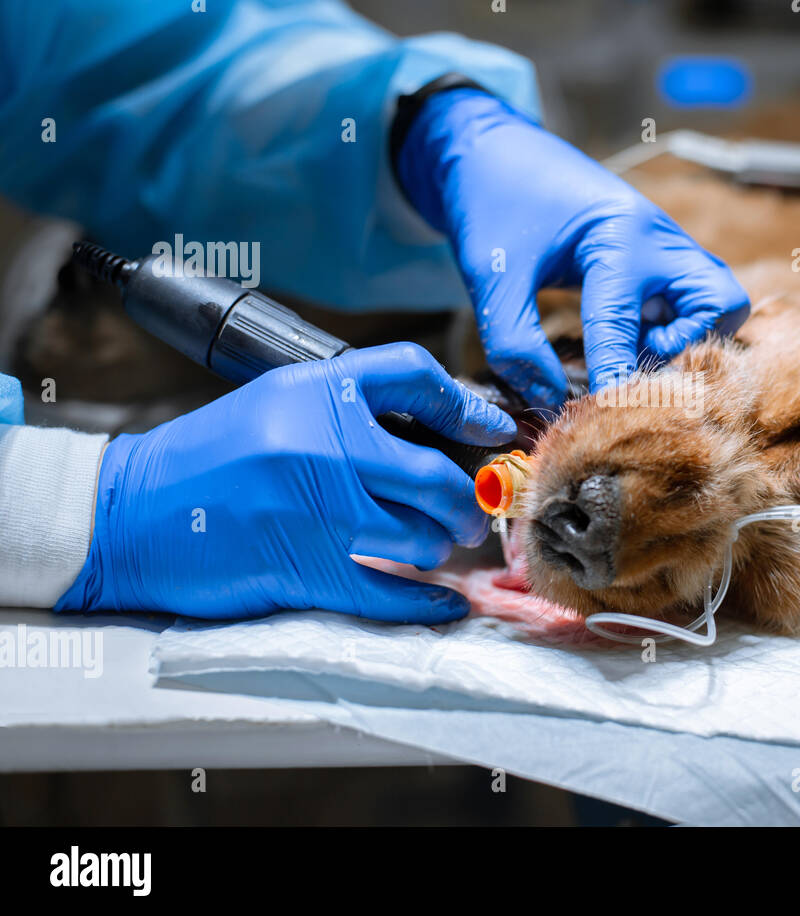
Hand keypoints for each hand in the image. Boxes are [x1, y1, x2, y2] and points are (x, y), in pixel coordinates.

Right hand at [57, 344, 514, 623]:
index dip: (464, 402)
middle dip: (465, 502)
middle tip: (469, 513)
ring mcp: (317, 511)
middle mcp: (323, 446)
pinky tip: (444, 602)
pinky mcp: (304, 569)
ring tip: (435, 546)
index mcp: (316, 393)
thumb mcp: (277, 402)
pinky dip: (426, 603)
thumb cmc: (210, 457)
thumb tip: (437, 425)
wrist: (130, 511)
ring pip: (420, 537)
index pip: (413, 375)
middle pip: (436, 476)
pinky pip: (389, 594)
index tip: (490, 427)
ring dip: (439, 548)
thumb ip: (349, 408)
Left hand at [398, 88, 749, 408]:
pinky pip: (692, 297)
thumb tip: (548, 398)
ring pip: (715, 300)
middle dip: (687, 347)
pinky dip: (674, 327)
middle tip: (634, 365)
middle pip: (722, 302)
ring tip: (631, 351)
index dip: (611, 378)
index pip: (625, 324)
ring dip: (686, 337)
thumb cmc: (489, 202)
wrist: (489, 147)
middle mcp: (657, 237)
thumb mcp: (490, 275)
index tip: (596, 420)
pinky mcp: (657, 253)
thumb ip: (513, 342)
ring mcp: (664, 243)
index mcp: (618, 234)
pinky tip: (629, 339)